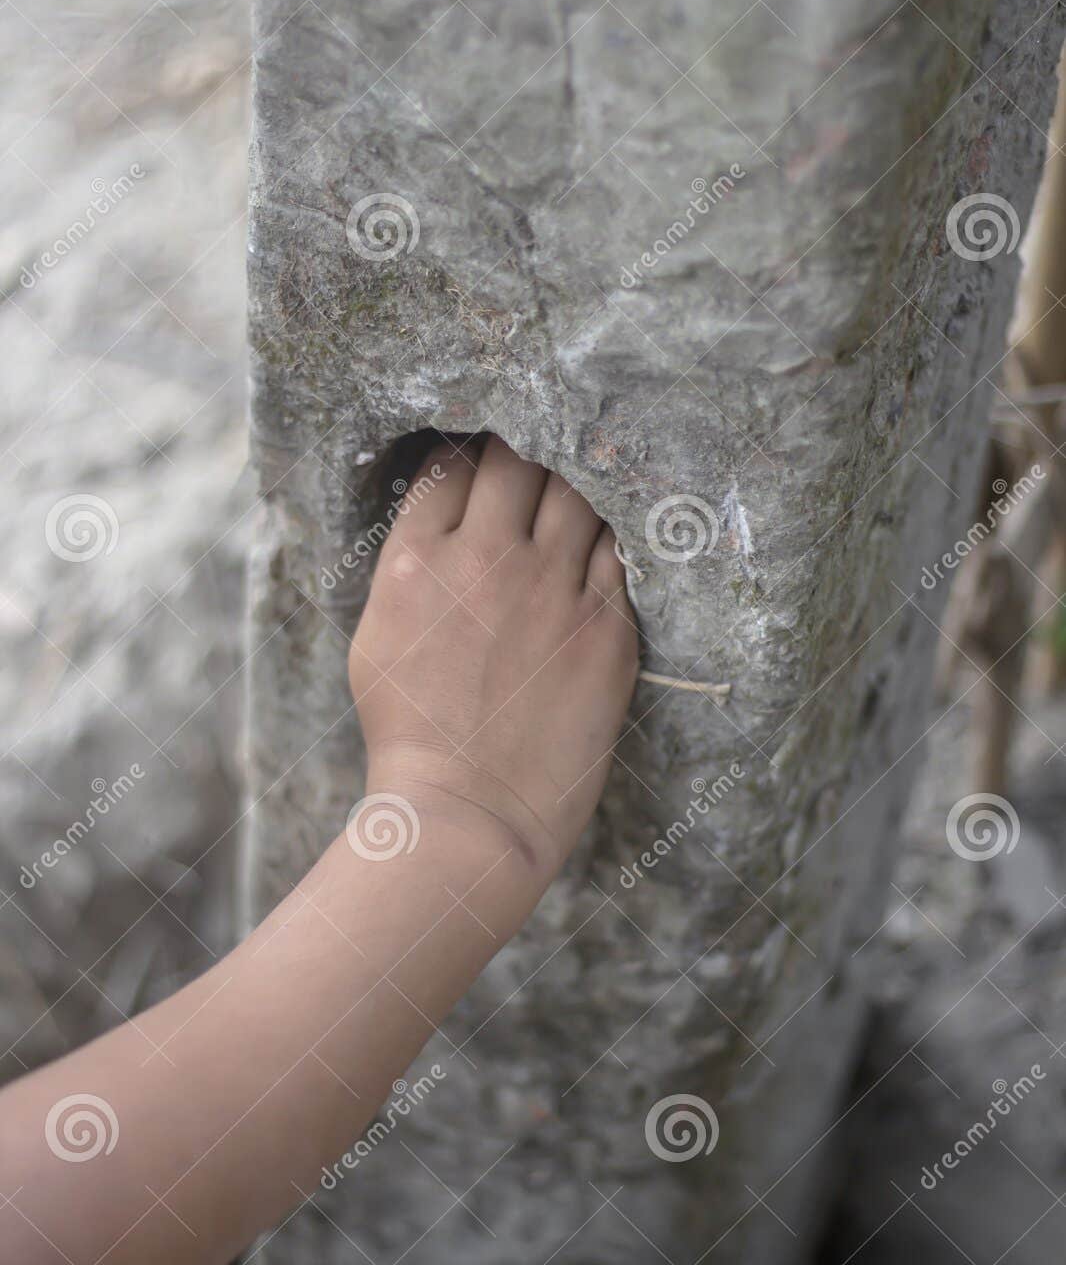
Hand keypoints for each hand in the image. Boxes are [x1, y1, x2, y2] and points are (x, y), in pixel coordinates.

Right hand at [349, 436, 638, 889]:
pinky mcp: (606, 627)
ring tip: (574, 501)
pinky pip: (621, 551)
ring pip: (578, 494)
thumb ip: (407, 567)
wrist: (468, 813)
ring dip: (574, 489)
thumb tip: (437, 523)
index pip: (451, 463)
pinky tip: (605, 546)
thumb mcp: (375, 637)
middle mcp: (488, 558)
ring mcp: (553, 589)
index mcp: (420, 559)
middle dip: (526, 452)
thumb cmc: (410, 737)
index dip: (469, 452)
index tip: (481, 460)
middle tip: (534, 467)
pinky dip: (611, 539)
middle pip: (518, 459)